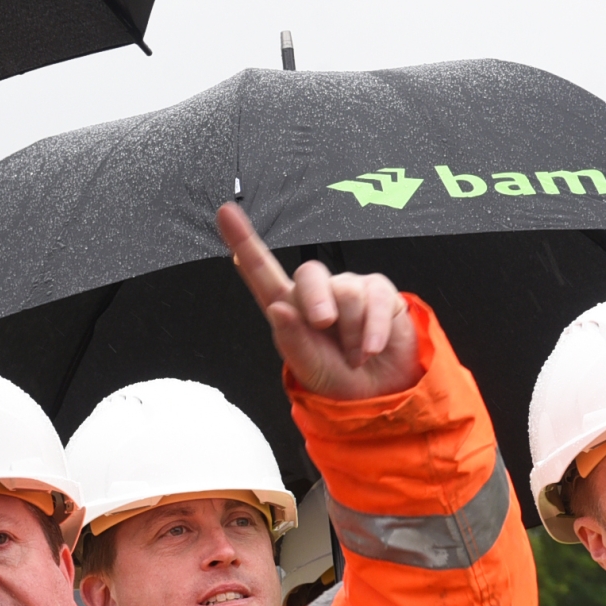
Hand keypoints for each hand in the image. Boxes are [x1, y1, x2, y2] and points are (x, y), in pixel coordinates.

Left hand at [218, 202, 421, 399]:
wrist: (380, 392)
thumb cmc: (337, 378)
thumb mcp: (308, 369)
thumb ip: (292, 341)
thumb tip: (278, 309)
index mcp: (288, 309)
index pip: (262, 271)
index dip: (244, 240)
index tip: (225, 212)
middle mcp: (317, 294)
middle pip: (309, 273)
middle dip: (316, 300)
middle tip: (323, 326)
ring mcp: (348, 289)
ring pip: (346, 290)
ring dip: (351, 331)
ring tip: (353, 355)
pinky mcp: (378, 292)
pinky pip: (375, 297)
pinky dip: (372, 328)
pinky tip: (371, 348)